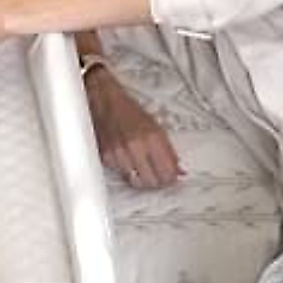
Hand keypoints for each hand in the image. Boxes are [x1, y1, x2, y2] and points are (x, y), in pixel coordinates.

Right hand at [84, 66, 181, 189]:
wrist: (104, 101)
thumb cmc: (129, 110)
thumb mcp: (156, 126)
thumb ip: (169, 151)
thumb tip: (179, 170)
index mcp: (153, 137)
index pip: (167, 172)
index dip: (171, 178)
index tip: (171, 177)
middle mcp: (136, 147)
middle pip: (152, 182)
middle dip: (157, 181)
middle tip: (158, 175)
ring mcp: (120, 154)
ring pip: (136, 181)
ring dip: (141, 177)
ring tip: (142, 166)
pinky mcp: (107, 158)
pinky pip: (121, 174)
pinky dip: (125, 170)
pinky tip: (126, 159)